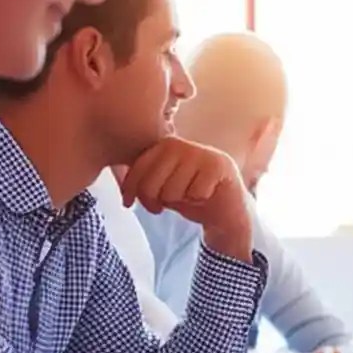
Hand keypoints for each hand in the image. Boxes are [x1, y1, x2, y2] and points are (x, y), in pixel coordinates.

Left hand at [121, 137, 251, 261]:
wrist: (227, 208)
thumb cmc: (191, 195)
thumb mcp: (161, 186)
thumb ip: (144, 182)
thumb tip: (125, 195)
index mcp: (164, 145)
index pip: (137, 169)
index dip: (130, 191)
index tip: (129, 204)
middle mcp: (181, 144)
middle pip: (151, 183)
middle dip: (154, 201)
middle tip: (162, 206)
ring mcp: (201, 153)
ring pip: (172, 192)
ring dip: (180, 202)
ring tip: (189, 196)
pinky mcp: (218, 166)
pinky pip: (194, 194)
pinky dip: (199, 201)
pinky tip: (206, 195)